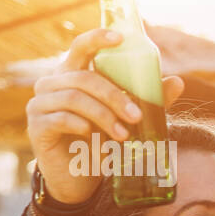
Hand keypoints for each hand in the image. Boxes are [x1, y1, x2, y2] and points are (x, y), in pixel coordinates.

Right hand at [25, 29, 184, 203]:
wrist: (79, 177)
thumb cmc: (102, 141)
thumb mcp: (127, 119)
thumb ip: (149, 100)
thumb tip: (178, 81)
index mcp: (74, 75)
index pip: (81, 47)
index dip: (97, 38)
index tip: (120, 38)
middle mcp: (52, 83)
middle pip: (84, 78)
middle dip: (114, 96)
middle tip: (136, 116)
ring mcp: (40, 103)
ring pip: (74, 98)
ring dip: (103, 116)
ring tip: (123, 135)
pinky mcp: (36, 125)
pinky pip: (61, 119)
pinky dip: (84, 128)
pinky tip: (98, 142)